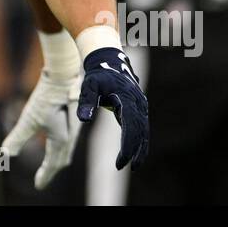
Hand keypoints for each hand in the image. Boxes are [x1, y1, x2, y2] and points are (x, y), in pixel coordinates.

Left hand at [0, 69, 84, 188]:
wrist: (65, 73)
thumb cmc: (48, 97)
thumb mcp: (29, 118)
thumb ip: (18, 138)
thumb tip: (4, 156)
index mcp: (62, 140)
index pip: (53, 164)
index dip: (45, 176)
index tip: (38, 186)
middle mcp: (72, 136)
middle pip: (63, 159)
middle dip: (52, 170)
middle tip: (43, 179)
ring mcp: (75, 125)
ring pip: (67, 148)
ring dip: (58, 159)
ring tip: (51, 164)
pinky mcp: (74, 114)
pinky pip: (69, 137)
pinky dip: (62, 145)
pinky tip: (58, 138)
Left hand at [77, 47, 148, 169]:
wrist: (108, 59)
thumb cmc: (97, 74)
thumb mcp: (88, 86)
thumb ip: (85, 102)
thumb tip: (84, 119)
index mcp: (127, 99)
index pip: (131, 127)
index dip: (127, 146)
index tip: (121, 162)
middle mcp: (138, 103)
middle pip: (140, 131)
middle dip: (134, 151)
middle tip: (126, 167)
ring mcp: (140, 105)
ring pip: (144, 131)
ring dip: (140, 148)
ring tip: (134, 165)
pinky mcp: (138, 107)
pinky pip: (141, 127)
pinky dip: (139, 140)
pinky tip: (134, 153)